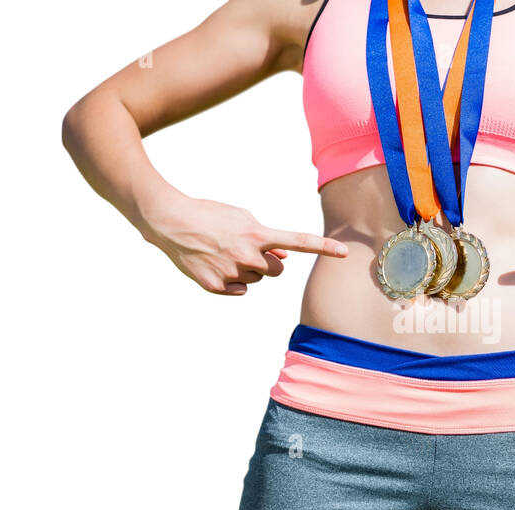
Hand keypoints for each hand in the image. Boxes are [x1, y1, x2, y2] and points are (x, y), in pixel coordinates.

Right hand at [140, 195, 346, 295]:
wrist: (170, 222)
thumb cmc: (210, 215)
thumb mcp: (242, 218)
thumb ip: (266, 239)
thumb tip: (284, 258)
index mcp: (257, 235)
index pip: (298, 241)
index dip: (323, 247)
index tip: (345, 252)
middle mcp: (248, 257)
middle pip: (277, 271)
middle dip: (268, 263)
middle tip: (246, 249)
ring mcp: (232, 273)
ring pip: (256, 280)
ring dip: (247, 270)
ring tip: (224, 253)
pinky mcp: (216, 286)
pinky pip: (239, 290)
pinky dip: (232, 281)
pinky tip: (215, 265)